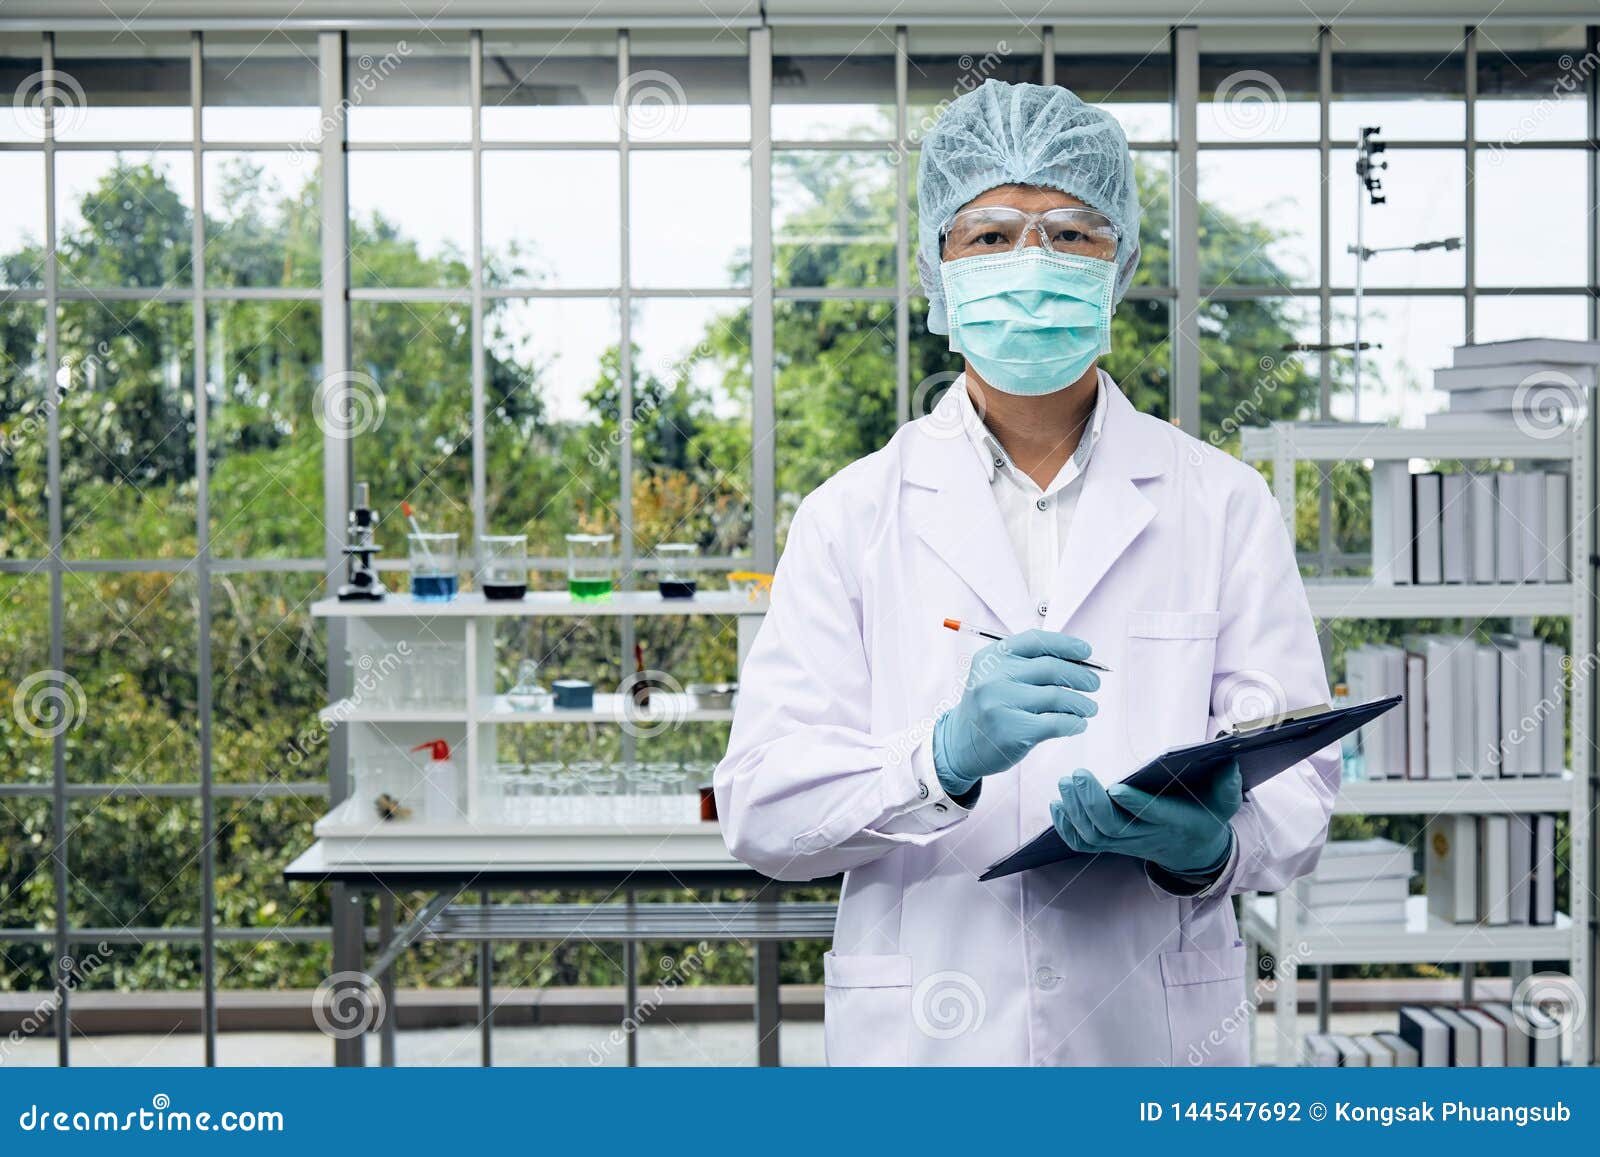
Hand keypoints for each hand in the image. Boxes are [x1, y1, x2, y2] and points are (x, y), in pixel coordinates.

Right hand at [933, 629, 1099, 794]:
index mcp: (993, 656)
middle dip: (1081, 675)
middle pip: (1051, 667)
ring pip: (1057, 696)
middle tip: (1094, 684)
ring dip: (1081, 703)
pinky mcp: (1012, 730)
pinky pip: (1056, 722)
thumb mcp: (998, 675)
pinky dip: (1074, 723)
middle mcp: (994, 676)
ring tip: (1089, 708)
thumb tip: (1080, 662)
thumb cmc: (990, 707)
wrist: (960, 744)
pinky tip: (1078, 724)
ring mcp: (1001, 703)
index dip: (1066, 645)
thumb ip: (1030, 665)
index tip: (1086, 652)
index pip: (1036, 641)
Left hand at [1049, 761, 1241, 875]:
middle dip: (1090, 802)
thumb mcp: (1224, 801)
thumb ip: (1228, 783)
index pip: (1152, 816)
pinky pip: (1083, 844)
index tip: (1115, 787)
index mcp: (1175, 822)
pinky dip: (1066, 827)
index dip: (1133, 804)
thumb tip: (1231, 761)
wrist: (1195, 851)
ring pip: (1094, 836)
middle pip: (1112, 827)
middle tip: (1075, 775)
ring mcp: (1126, 844)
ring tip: (1065, 783)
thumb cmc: (1206, 814)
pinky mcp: (1112, 845)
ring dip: (1074, 811)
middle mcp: (1147, 836)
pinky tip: (1057, 805)